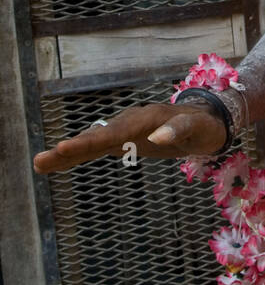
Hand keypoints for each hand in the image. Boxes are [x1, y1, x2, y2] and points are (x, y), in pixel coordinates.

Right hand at [33, 102, 226, 174]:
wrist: (205, 120)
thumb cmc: (204, 126)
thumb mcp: (198, 129)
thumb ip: (179, 130)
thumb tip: (158, 137)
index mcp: (143, 119)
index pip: (112, 134)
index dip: (88, 143)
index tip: (64, 149)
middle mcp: (128, 123)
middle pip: (94, 138)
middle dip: (68, 150)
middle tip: (40, 161)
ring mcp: (123, 131)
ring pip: (90, 143)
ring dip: (66, 154)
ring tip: (39, 164)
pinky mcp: (123, 141)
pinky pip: (96, 148)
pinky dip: (76, 156)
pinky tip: (57, 163)